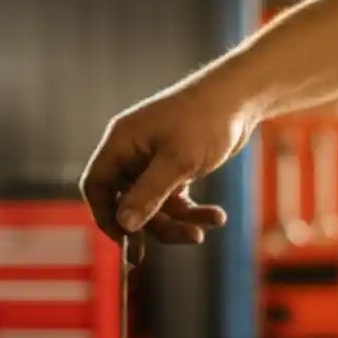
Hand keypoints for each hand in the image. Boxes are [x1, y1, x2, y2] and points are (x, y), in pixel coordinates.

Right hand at [79, 80, 257, 262]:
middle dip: (158, 224)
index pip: (96, 186)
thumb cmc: (206, 120)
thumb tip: (124, 224)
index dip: (105, 215)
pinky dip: (192, 211)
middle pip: (129, 203)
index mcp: (121, 143)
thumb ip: (149, 194)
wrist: (241, 97)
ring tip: (211, 222)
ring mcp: (153, 161)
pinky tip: (216, 216)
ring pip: (154, 206)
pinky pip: (174, 199)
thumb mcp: (178, 161)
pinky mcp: (174, 167)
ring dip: (181, 220)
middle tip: (189, 239)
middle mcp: (132, 152)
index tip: (125, 239)